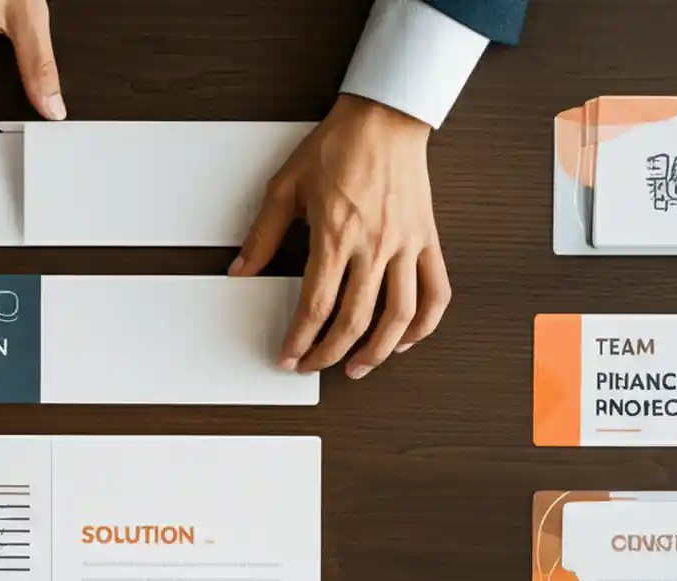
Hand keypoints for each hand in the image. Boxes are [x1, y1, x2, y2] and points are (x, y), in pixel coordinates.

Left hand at [231, 94, 450, 378]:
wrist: (384, 117)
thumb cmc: (337, 147)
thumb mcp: (285, 187)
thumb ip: (262, 235)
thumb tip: (240, 271)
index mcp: (336, 235)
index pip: (316, 306)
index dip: (299, 339)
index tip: (288, 356)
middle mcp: (374, 246)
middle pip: (354, 320)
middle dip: (329, 353)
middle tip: (312, 366)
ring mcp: (406, 245)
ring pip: (399, 316)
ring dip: (377, 351)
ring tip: (358, 367)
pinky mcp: (428, 240)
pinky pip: (436, 292)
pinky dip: (423, 324)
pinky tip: (405, 339)